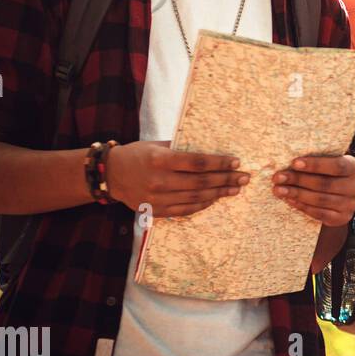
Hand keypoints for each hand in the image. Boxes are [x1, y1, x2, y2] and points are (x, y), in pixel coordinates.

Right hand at [104, 140, 246, 217]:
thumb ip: (181, 148)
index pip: (197, 162)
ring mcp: (157, 198)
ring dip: (219, 193)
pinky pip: (185, 209)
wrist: (110, 175)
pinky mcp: (156, 210)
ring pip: (196, 197)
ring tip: (235, 189)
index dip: (219, 163)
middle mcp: (159, 180)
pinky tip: (216, 199)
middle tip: (244, 178)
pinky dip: (203, 204)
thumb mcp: (156, 145)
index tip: (236, 162)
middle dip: (226, 179)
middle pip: (201, 182)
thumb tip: (211, 149)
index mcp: (160, 160)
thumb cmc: (137, 155)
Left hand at [273, 153, 354, 225]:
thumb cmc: (328, 172)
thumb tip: (287, 155)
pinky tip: (290, 200)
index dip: (315, 165)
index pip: (337, 166)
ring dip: (296, 194)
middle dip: (298, 180)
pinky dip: (302, 206)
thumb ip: (316, 157)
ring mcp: (351, 204)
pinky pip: (319, 213)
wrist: (338, 195)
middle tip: (278, 177)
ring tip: (279, 190)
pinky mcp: (342, 218)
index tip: (294, 163)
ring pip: (320, 200)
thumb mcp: (328, 161)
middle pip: (325, 184)